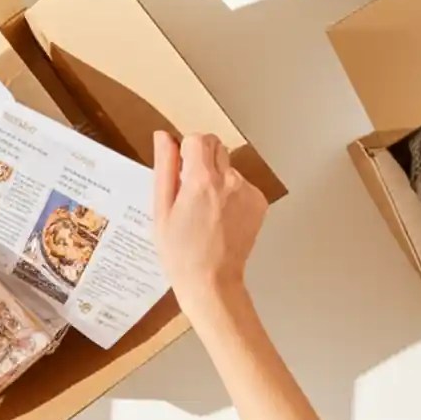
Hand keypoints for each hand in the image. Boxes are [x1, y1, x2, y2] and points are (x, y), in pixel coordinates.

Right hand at [152, 131, 267, 313]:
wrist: (211, 282)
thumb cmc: (181, 252)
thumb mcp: (162, 209)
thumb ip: (165, 167)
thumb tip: (164, 137)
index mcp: (201, 179)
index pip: (197, 138)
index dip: (186, 151)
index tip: (181, 171)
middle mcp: (229, 180)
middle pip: (216, 147)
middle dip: (202, 160)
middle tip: (191, 191)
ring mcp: (248, 192)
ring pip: (229, 167)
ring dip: (217, 178)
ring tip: (206, 211)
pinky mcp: (259, 203)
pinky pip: (242, 185)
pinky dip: (232, 194)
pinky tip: (221, 218)